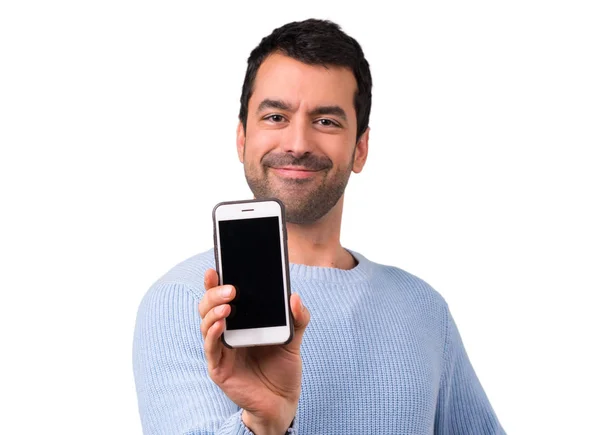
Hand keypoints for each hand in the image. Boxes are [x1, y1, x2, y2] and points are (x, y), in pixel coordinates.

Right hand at [199, 269, 309, 434]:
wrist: (282, 401)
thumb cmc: (283, 367)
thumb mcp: (294, 338)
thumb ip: (297, 318)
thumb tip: (294, 297)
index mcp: (240, 321)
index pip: (222, 296)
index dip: (216, 282)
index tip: (216, 267)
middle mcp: (226, 332)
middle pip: (209, 306)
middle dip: (214, 293)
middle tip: (230, 288)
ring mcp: (220, 349)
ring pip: (206, 323)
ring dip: (213, 311)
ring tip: (227, 304)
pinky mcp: (219, 367)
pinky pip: (211, 347)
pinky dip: (213, 333)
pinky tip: (222, 324)